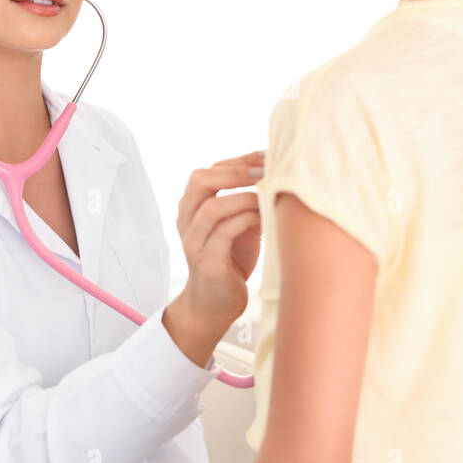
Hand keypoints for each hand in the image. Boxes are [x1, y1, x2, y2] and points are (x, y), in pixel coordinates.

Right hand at [175, 149, 263, 332]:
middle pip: (200, 181)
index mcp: (191, 208)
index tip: (265, 155)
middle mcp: (186, 221)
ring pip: (211, 207)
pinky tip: (265, 218)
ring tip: (268, 194)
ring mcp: (194, 243)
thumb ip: (247, 202)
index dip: (237, 160)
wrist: (213, 306)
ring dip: (244, 197)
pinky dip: (246, 220)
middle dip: (235, 172)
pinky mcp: (207, 263)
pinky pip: (223, 233)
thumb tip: (276, 173)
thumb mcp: (238, 225)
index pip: (208, 171)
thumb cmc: (230, 261)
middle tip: (264, 172)